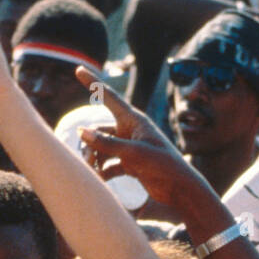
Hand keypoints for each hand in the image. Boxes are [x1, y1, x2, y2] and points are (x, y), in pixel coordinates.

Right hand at [72, 66, 203, 206]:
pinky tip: (100, 181)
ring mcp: (129, 147)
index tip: (79, 69)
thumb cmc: (162, 165)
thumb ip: (107, 143)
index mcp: (134, 119)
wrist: (180, 189)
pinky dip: (103, 171)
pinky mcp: (130, 164)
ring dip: (94, 159)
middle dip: (89, 145)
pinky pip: (109, 164)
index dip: (93, 82)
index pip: (108, 97)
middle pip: (98, 131)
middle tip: (88, 162)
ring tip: (93, 173)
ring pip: (101, 148)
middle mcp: (130, 130)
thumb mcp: (134, 153)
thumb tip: (81, 131)